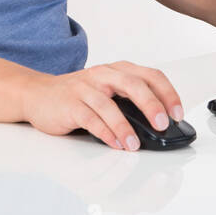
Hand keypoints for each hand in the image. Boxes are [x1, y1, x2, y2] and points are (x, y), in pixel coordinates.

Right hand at [22, 61, 184, 151]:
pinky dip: (104, 132)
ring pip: (109, 105)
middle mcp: (103, 75)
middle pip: (133, 84)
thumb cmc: (78, 95)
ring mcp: (84, 88)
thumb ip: (131, 102)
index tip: (178, 113)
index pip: (151, 75)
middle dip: (151, 105)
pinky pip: (89, 118)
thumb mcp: (109, 91)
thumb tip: (161, 124)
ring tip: (134, 144)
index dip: (168, 93)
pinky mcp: (69, 105)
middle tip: (162, 124)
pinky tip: (114, 144)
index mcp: (118, 70)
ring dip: (125, 126)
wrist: (37, 94)